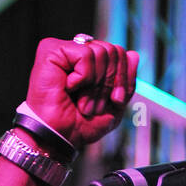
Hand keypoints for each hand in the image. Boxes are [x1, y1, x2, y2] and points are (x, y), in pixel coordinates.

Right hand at [24, 37, 139, 149]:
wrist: (59, 136)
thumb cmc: (81, 124)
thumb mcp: (114, 106)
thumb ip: (126, 81)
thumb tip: (133, 54)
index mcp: (90, 63)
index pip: (119, 53)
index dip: (122, 78)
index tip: (115, 101)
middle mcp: (77, 52)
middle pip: (113, 50)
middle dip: (110, 83)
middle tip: (94, 104)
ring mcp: (64, 50)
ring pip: (101, 52)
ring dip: (96, 85)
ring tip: (82, 101)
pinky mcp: (51, 49)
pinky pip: (86, 54)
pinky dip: (84, 77)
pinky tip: (69, 87)